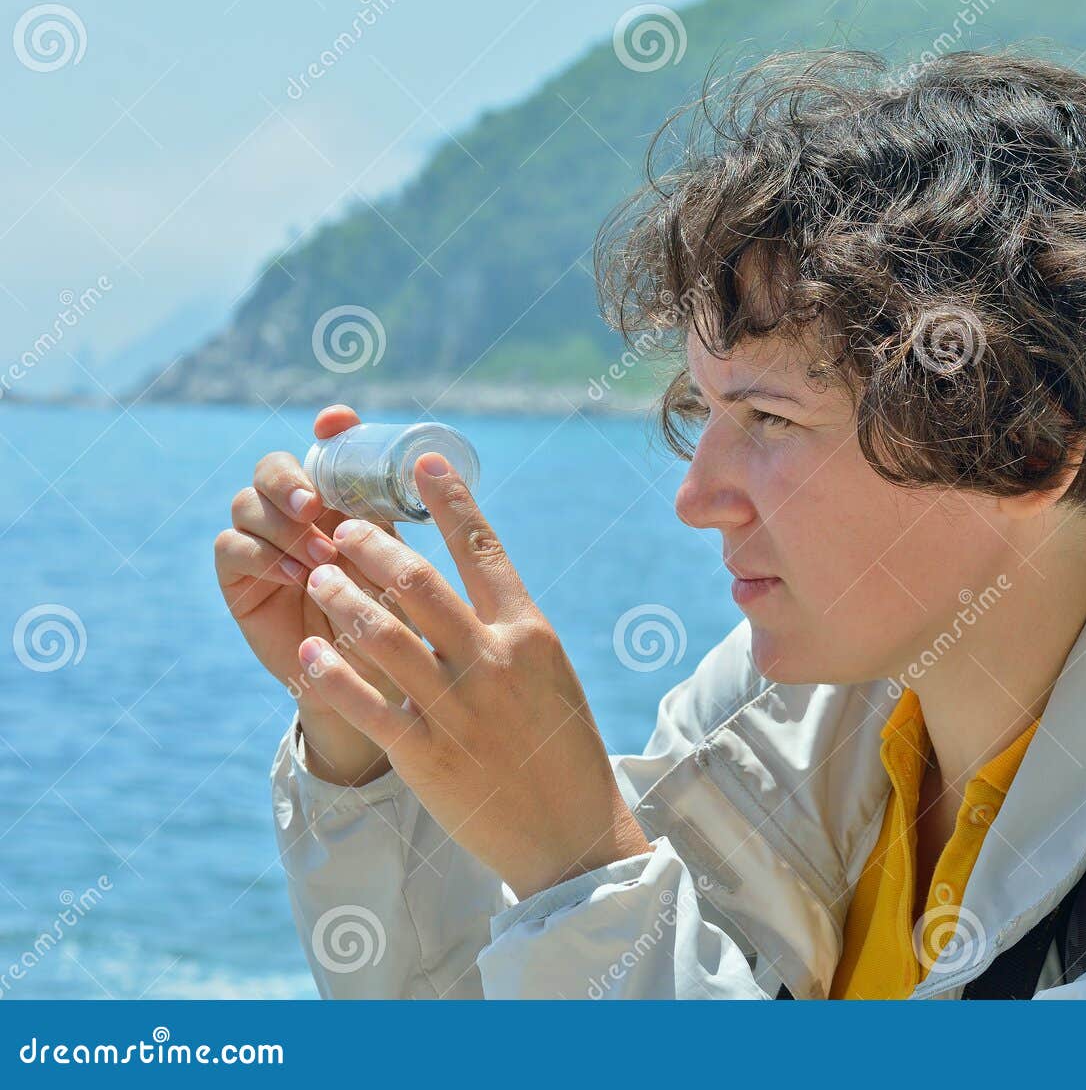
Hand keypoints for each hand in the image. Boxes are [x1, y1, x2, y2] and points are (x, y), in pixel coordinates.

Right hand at [214, 405, 412, 786]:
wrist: (371, 686)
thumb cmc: (400, 622)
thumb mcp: (404, 567)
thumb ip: (399, 523)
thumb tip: (429, 468)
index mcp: (342, 499)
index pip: (324, 448)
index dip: (328, 429)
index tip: (336, 421)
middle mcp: (298, 513)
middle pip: (272, 467)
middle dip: (289, 478)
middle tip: (315, 505)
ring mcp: (264, 541)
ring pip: (247, 503)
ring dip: (281, 524)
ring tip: (319, 556)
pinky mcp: (239, 579)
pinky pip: (231, 548)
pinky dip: (260, 554)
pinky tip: (294, 575)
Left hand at [293, 450, 651, 900]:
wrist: (570, 832)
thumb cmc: (561, 749)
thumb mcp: (549, 676)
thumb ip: (509, 632)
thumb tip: (468, 584)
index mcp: (529, 633)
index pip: (484, 549)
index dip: (450, 499)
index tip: (423, 460)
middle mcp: (494, 661)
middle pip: (419, 582)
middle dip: (372, 546)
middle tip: (342, 528)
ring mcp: (458, 707)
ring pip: (381, 634)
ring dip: (340, 598)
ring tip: (316, 578)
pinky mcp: (427, 754)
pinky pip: (365, 703)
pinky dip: (330, 675)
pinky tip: (307, 655)